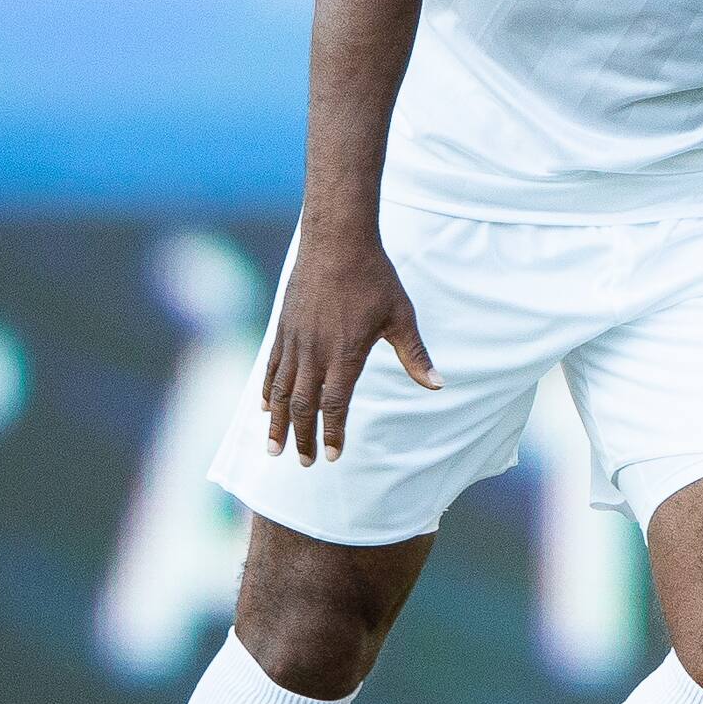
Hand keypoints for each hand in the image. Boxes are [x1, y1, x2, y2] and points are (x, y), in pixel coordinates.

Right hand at [261, 221, 438, 464]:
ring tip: (272, 449)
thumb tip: (438, 385)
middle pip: (303, 404)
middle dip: (302, 437)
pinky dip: (266, 390)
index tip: (332, 456)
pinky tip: (264, 408)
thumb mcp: (401, 316)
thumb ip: (415, 355)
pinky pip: (271, 366)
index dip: (332, 432)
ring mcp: (294, 339)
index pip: (335, 404)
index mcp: (345, 353)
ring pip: (280, 389)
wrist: (337, 240)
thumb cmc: (375, 277)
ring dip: (277, 422)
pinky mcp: (283, 326)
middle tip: (302, 463)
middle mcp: (315, 351)